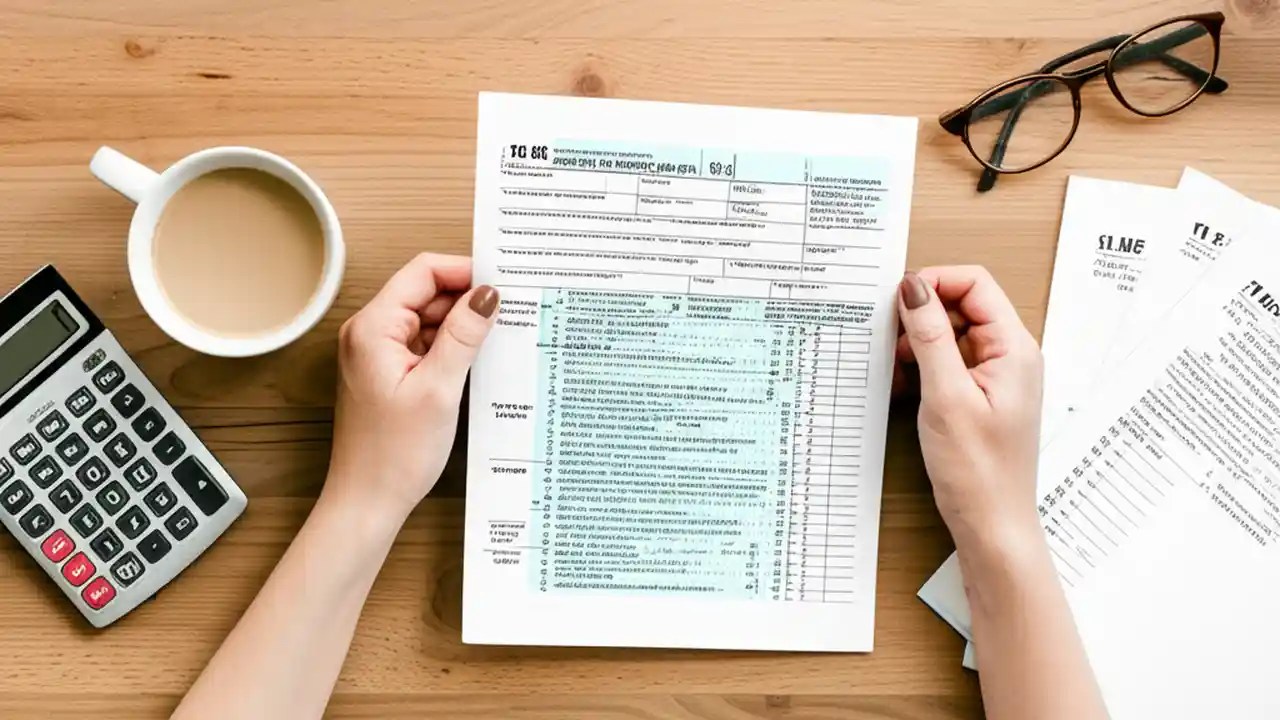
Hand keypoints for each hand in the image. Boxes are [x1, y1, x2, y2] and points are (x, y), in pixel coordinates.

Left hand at [325, 253, 498, 519]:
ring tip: (498, 339)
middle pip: (425, 293)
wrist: (367, 502)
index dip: (464, 272)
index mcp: (373, 328)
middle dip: (467, 300)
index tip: (502, 283)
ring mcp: (377, 354)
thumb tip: (487, 294)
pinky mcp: (388, 374)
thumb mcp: (438, 389)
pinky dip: (450, 348)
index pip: (422, 273)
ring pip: (427, 319)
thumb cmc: (393, 455)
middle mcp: (369, 334)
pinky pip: (424, 345)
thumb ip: (463, 335)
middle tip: (511, 312)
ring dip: (461, 326)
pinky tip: (476, 361)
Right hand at [896, 266, 1042, 548]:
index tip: (897, 300)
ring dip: (920, 342)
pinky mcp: (982, 395)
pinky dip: (924, 366)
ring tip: (897, 369)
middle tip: (890, 339)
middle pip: (964, 305)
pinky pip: (950, 362)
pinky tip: (906, 387)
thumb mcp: (946, 396)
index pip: (975, 284)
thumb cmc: (978, 471)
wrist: (992, 525)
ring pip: (953, 333)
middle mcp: (1011, 356)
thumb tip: (913, 288)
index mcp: (1014, 349)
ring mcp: (997, 376)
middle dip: (922, 314)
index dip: (934, 282)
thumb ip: (930, 336)